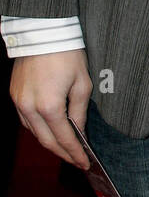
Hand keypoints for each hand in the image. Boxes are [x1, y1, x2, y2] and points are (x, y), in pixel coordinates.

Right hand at [9, 51, 92, 167]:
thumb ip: (79, 112)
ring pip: (34, 132)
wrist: (43, 33)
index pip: (64, 139)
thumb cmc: (67, 55)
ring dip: (50, 142)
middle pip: (47, 141)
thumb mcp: (82, 84)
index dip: (75, 153)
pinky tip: (50, 130)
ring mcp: (19, 103)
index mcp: (50, 107)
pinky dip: (39, 129)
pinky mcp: (14, 95)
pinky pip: (26, 120)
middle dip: (63, 153)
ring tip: (66, 148)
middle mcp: (30, 108)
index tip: (85, 163)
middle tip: (77, 160)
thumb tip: (79, 131)